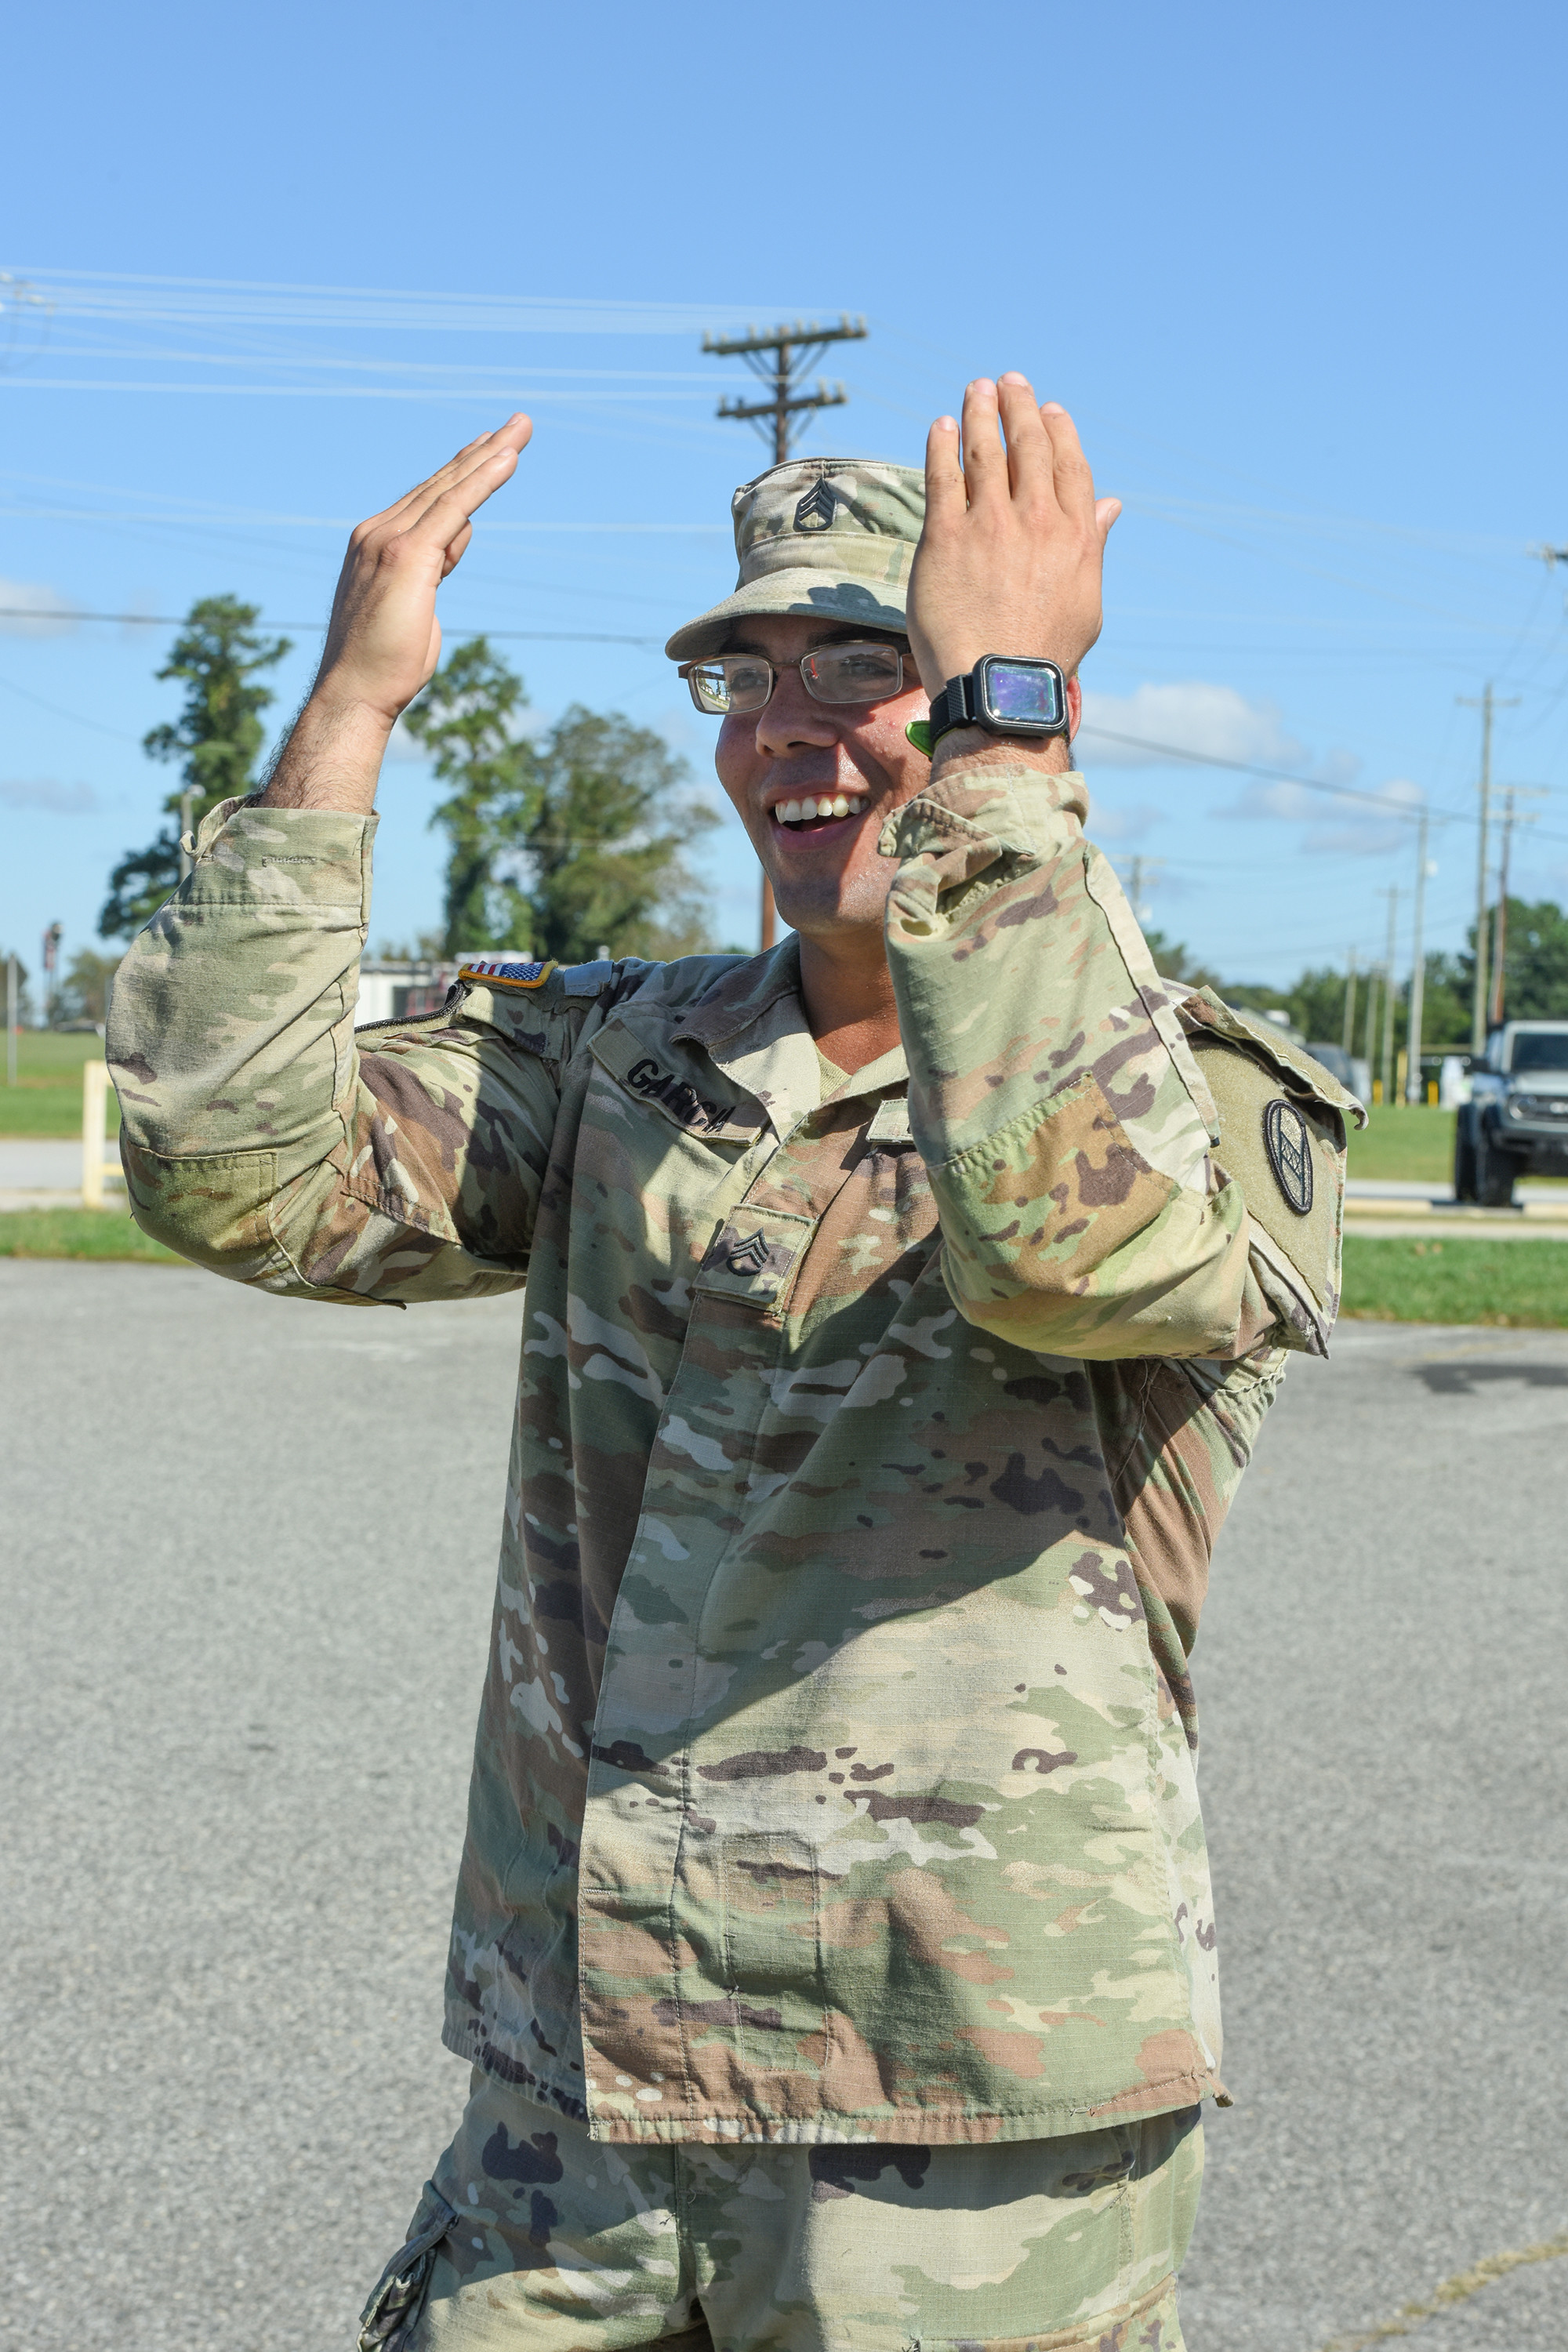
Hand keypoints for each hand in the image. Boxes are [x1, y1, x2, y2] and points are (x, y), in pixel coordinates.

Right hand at [312, 414, 532, 728]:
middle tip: (518, 424)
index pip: (429, 498)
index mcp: (377, 543)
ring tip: (521, 428)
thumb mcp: (419, 604)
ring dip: (490, 455)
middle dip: (483, 451)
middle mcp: (378, 532)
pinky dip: (482, 480)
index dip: (463, 472)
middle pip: (441, 483)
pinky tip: (508, 459)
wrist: (354, 692)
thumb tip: (460, 535)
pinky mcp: (408, 554)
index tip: (490, 449)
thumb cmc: (384, 663)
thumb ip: (437, 564)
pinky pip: (454, 506)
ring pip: (450, 487)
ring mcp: (388, 539)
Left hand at [906, 376, 1118, 696]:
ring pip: (985, 451)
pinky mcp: (946, 538)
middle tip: (1007, 383)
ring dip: (980, 413)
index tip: (1049, 409)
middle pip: (1028, 446)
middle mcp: (1037, 521)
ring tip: (975, 390)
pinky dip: (941, 447)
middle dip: (1018, 407)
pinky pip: (942, 478)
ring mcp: (990, 526)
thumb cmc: (1046, 654)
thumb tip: (1110, 504)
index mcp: (1075, 535)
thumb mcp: (1088, 600)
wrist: (1002, 687)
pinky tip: (940, 427)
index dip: (1058, 430)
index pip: (1069, 464)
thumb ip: (1094, 544)